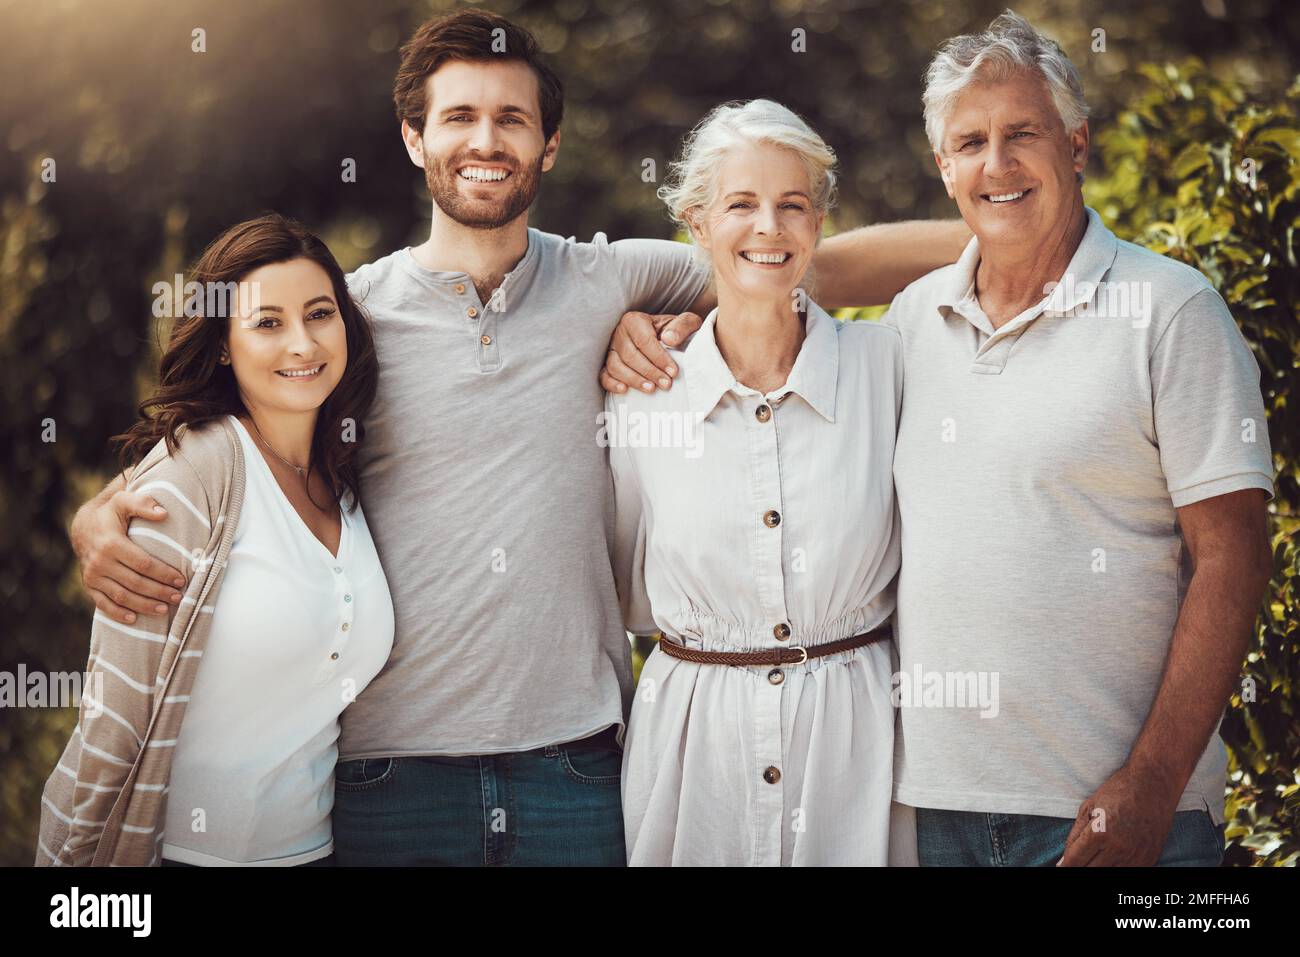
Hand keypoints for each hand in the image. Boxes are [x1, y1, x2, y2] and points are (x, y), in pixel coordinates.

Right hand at [73, 489, 185, 624]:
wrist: (83, 526)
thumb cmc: (111, 513)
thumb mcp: (124, 501)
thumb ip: (143, 504)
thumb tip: (164, 513)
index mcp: (111, 544)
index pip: (143, 564)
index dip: (164, 573)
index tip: (181, 579)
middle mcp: (100, 562)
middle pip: (135, 583)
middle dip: (159, 592)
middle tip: (179, 596)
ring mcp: (92, 576)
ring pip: (121, 596)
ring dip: (143, 605)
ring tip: (165, 609)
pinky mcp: (88, 585)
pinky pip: (102, 604)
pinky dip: (117, 614)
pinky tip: (134, 619)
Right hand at [599, 310, 703, 393]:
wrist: (665, 338)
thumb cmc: (673, 331)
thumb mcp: (684, 323)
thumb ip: (682, 326)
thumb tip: (669, 339)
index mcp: (634, 320)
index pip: (644, 341)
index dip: (659, 358)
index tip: (673, 372)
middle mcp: (619, 333)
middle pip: (630, 355)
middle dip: (649, 372)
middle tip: (666, 384)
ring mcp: (610, 349)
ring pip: (615, 366)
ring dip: (633, 379)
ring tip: (651, 389)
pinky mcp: (606, 364)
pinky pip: (603, 375)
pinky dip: (612, 384)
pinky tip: (625, 390)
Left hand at [1057, 767, 1180, 865]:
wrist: (1154, 784)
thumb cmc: (1118, 791)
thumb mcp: (1088, 808)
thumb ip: (1074, 837)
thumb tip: (1063, 861)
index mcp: (1100, 833)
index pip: (1075, 861)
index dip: (1065, 865)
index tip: (1061, 866)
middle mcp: (1119, 849)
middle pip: (1090, 871)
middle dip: (1079, 867)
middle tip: (1077, 860)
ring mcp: (1135, 856)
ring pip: (1108, 874)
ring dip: (1097, 867)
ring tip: (1093, 857)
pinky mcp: (1148, 859)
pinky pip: (1127, 873)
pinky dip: (1116, 868)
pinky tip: (1110, 859)